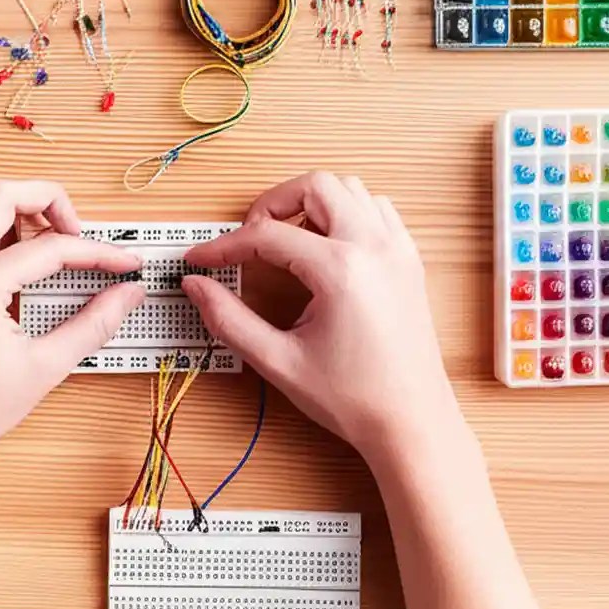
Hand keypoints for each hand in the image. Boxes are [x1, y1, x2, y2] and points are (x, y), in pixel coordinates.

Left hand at [0, 180, 144, 469]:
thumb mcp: (43, 369)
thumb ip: (92, 325)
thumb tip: (127, 295)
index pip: (49, 248)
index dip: (96, 253)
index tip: (122, 264)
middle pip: (0, 194)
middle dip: (48, 200)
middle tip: (74, 232)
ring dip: (0, 198)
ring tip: (31, 227)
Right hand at [182, 172, 459, 458]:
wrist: (411, 422)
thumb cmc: (355, 399)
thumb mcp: (279, 361)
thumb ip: (229, 319)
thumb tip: (197, 287)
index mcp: (341, 270)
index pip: (267, 235)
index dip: (225, 245)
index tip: (202, 259)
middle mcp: (374, 248)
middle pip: (315, 186)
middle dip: (272, 204)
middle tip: (249, 238)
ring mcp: (397, 251)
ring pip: (350, 189)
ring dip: (312, 204)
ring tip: (287, 242)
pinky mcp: (409, 262)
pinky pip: (377, 211)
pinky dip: (346, 214)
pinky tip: (326, 249)